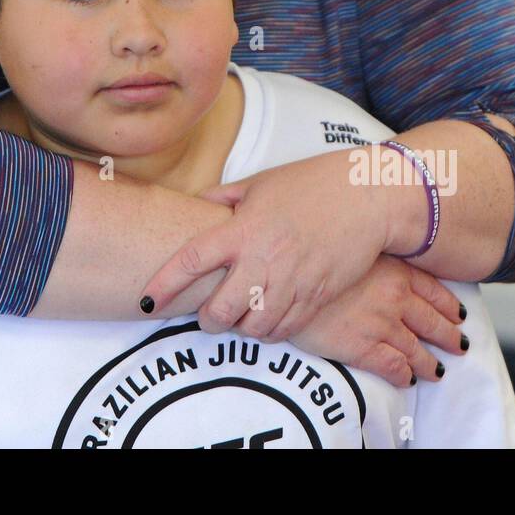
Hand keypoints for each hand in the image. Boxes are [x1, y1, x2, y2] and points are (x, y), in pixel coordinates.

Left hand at [140, 151, 391, 340]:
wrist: (367, 198)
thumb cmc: (312, 184)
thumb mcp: (261, 183)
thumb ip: (224, 198)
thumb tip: (195, 204)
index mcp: (243, 229)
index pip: (191, 261)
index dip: (164, 285)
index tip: (147, 300)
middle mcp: (263, 259)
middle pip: (220, 309)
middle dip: (207, 319)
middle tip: (206, 315)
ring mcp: (291, 282)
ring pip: (251, 327)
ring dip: (239, 327)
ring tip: (237, 317)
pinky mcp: (315, 297)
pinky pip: (283, 330)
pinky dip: (269, 331)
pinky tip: (265, 320)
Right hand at [286, 255, 467, 386]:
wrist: (284, 283)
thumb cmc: (312, 259)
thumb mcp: (348, 246)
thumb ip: (370, 252)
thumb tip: (377, 253)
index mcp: (394, 271)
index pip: (433, 290)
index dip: (448, 304)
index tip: (457, 313)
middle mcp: (395, 298)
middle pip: (432, 321)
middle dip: (448, 335)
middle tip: (458, 343)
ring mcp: (382, 325)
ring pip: (417, 349)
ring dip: (430, 362)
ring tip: (437, 370)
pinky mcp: (364, 349)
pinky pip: (394, 367)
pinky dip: (404, 375)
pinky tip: (407, 379)